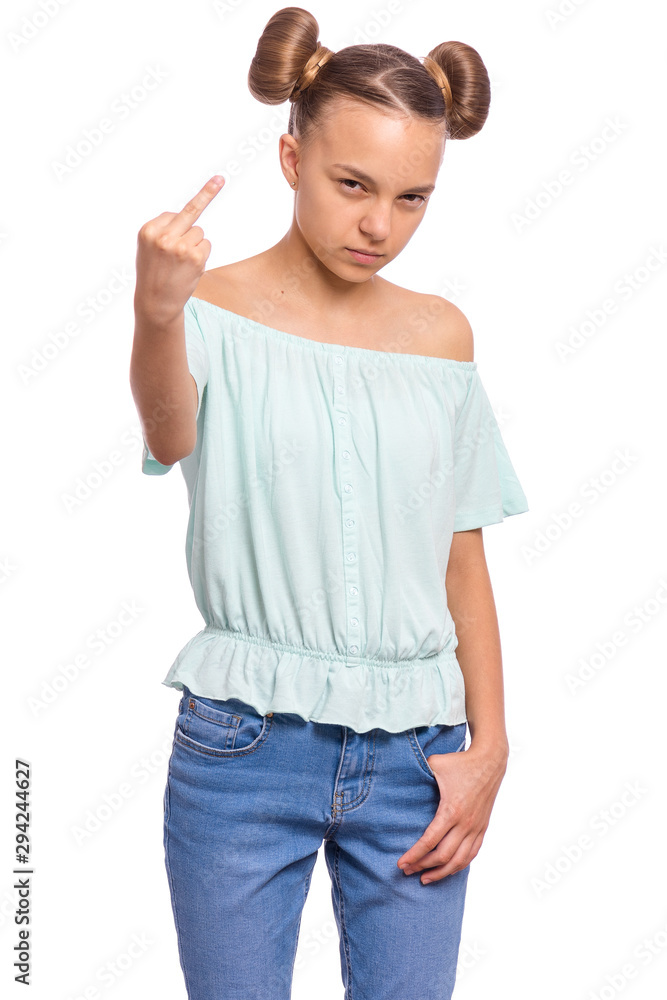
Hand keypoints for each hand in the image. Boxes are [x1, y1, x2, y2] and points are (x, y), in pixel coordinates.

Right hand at [134, 175, 224, 326]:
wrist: (156, 302)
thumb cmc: (153, 273)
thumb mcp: (148, 247)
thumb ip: (164, 229)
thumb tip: (188, 215)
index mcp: (148, 230)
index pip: (173, 213)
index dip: (182, 217)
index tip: (213, 183)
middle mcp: (163, 236)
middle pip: (190, 213)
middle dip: (207, 193)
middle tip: (220, 179)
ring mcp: (180, 246)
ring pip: (199, 233)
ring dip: (195, 245)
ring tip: (181, 262)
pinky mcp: (195, 258)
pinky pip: (206, 245)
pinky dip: (202, 255)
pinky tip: (189, 267)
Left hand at [397, 743, 507, 883]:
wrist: (489, 761)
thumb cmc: (459, 762)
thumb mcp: (435, 764)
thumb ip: (417, 773)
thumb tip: (399, 779)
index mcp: (451, 810)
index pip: (429, 841)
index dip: (414, 855)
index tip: (400, 863)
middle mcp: (465, 824)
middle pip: (442, 856)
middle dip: (422, 866)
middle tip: (407, 871)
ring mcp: (476, 828)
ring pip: (459, 861)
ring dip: (441, 873)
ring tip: (425, 878)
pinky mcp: (482, 828)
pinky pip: (471, 854)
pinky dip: (458, 866)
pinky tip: (447, 870)